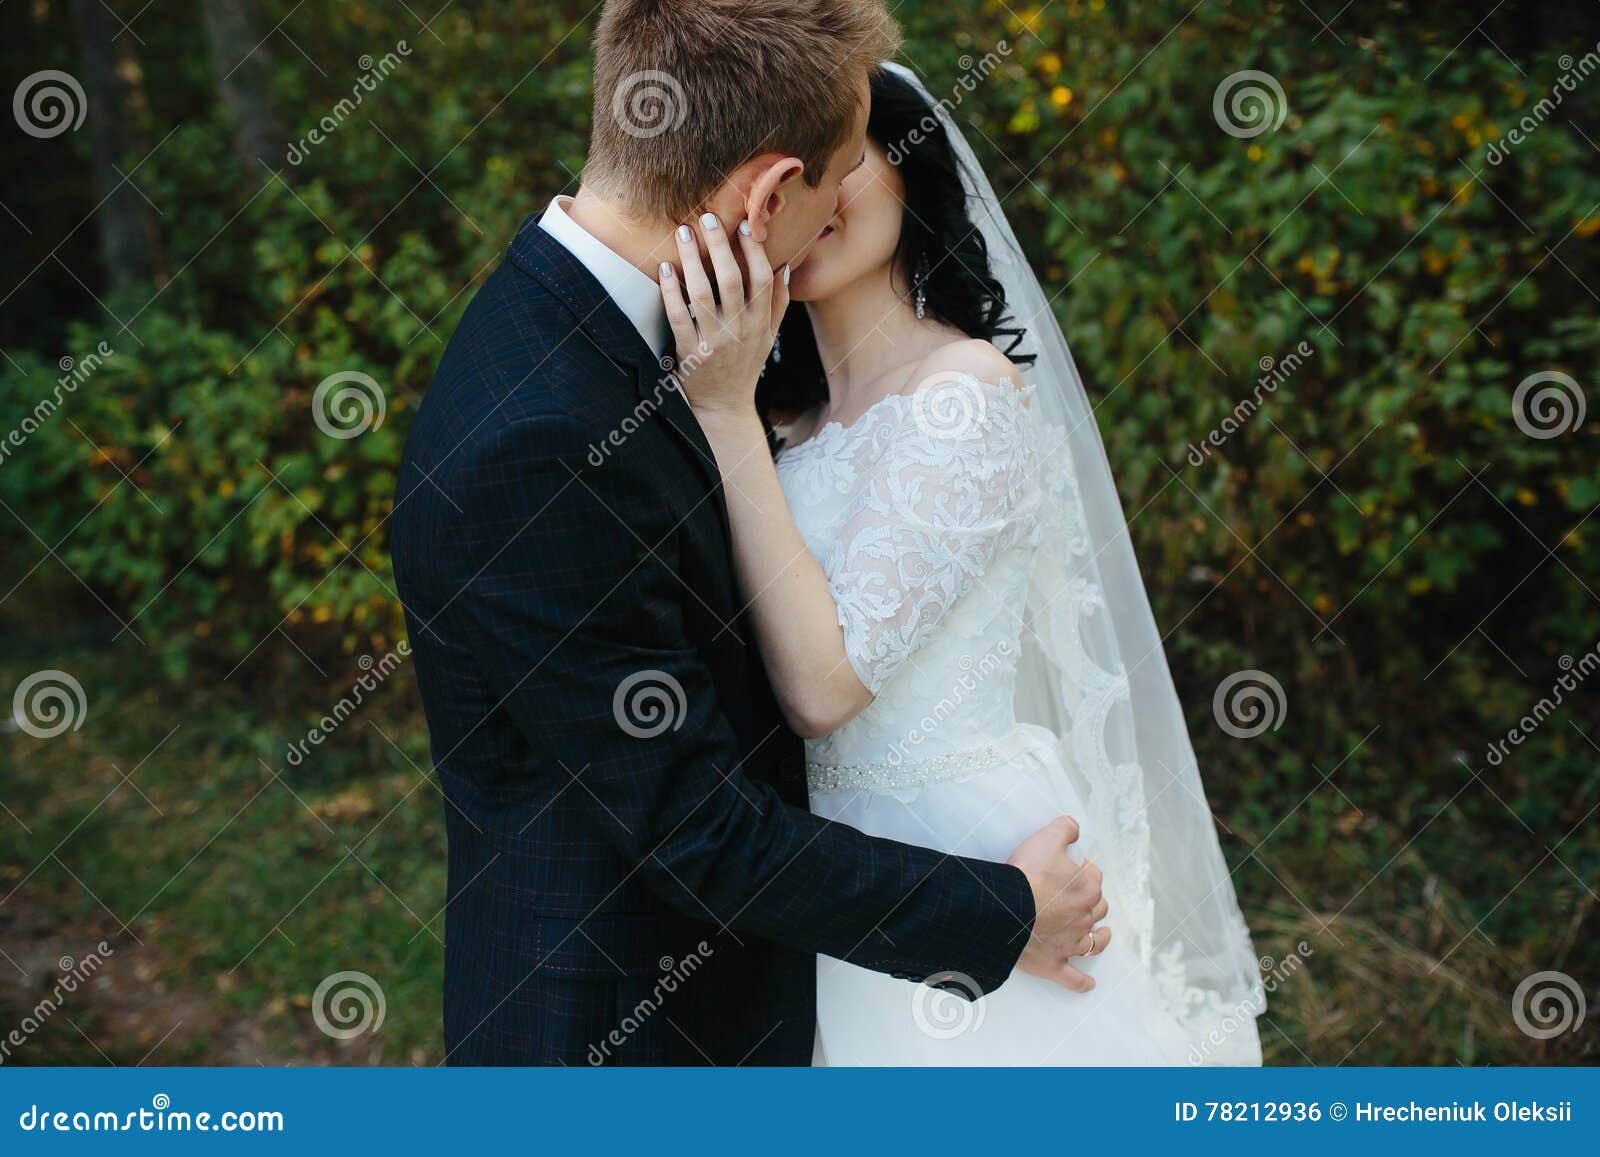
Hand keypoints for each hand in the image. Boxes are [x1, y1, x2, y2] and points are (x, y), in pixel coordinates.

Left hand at [657, 211, 789, 421]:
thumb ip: (778, 303)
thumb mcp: (769, 337)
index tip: (746, 224)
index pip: (762, 279)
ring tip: (684, 233)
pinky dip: (671, 292)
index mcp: (760, 322)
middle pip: (733, 280)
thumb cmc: (745, 366)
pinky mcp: (691, 353)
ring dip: (693, 260)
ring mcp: (715, 342)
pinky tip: (665, 269)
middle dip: (720, 246)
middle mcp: (740, 330)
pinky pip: (680, 317)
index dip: (755, 250)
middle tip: (708, 218)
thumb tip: (785, 267)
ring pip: (704, 294)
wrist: (725, 407)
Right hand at [1006, 816, 1111, 992]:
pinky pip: (1072, 978)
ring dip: (1099, 938)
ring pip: (1094, 943)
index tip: (1072, 867)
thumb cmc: (1026, 875)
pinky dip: (1081, 983)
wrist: (1005, 910)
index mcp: (1088, 889)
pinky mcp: (1053, 964)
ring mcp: (1070, 944)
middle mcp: (1084, 918)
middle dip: (1092, 902)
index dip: (1083, 869)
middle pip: (1098, 909)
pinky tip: (1088, 985)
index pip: (1094, 875)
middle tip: (1078, 897)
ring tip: (1101, 935)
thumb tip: (1075, 829)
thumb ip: (1065, 829)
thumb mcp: (1046, 839)